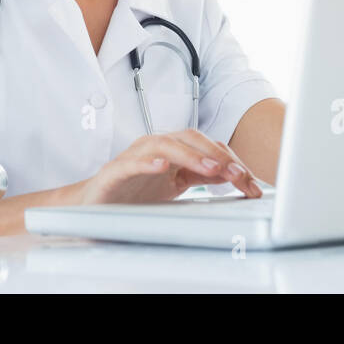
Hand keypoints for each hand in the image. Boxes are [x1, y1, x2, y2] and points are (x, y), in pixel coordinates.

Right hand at [77, 129, 262, 204]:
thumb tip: (235, 175)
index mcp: (172, 151)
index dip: (231, 161)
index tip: (251, 182)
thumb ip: (200, 177)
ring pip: (164, 145)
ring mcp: (133, 157)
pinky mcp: (113, 172)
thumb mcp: (175, 186)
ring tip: (211, 168)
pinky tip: (162, 166)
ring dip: (191, 155)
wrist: (93, 204)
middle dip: (217, 156)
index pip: (206, 147)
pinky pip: (130, 163)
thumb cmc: (133, 194)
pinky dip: (147, 162)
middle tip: (238, 175)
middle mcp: (154, 148)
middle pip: (190, 139)